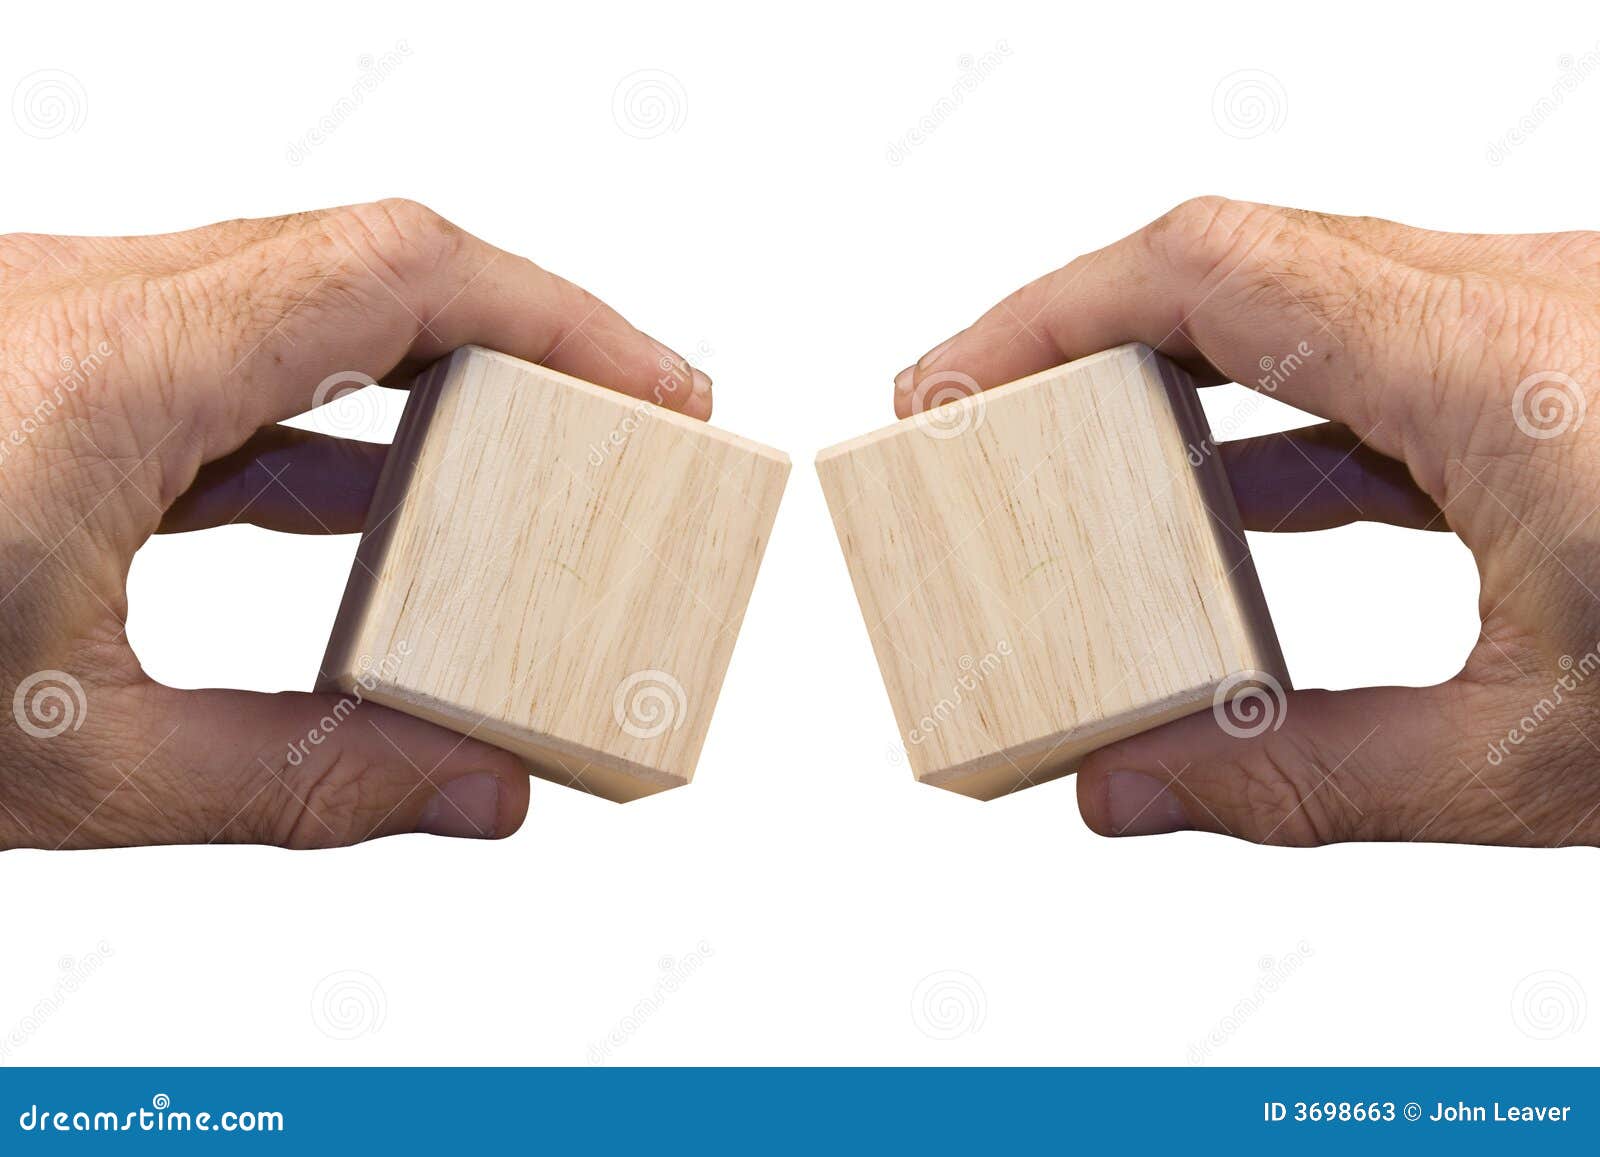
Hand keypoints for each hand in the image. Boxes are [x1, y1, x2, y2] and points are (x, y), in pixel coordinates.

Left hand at [0, 199, 709, 848]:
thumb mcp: (68, 760)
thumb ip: (295, 778)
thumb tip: (480, 792)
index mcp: (106, 370)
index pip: (395, 275)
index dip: (559, 317)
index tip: (658, 388)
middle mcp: (80, 307)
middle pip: (366, 268)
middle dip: (521, 344)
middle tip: (627, 426)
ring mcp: (54, 319)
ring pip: (295, 299)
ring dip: (424, 382)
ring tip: (524, 466)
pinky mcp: (44, 360)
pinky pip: (219, 352)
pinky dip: (319, 421)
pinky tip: (370, 502)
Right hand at [895, 196, 1599, 845]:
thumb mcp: (1534, 755)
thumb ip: (1314, 776)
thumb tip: (1127, 790)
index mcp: (1500, 369)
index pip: (1211, 271)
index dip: (1049, 313)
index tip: (951, 383)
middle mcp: (1526, 305)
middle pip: (1240, 264)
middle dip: (1086, 339)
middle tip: (980, 421)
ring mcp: (1552, 317)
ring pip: (1312, 295)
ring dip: (1183, 376)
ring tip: (1082, 461)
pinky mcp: (1563, 359)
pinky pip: (1388, 348)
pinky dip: (1289, 414)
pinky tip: (1238, 496)